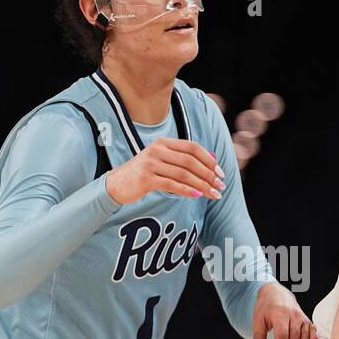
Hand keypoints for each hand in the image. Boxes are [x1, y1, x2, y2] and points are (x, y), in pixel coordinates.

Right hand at [105, 137, 224, 204]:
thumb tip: (213, 158)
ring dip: (201, 185)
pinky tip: (197, 196)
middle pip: (190, 161)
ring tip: (213, 194)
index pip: (192, 147)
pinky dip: (186, 190)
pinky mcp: (146, 178)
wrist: (117, 184)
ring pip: (183, 174)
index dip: (208, 160)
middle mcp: (157, 150)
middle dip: (208, 174)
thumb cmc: (144, 173)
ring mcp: (150, 163)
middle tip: (220, 185)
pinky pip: (172, 185)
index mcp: (164, 142)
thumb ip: (183, 158)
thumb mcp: (163, 161)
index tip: (221, 173)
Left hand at [249, 283, 317, 338]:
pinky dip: (314, 338)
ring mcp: (301, 317)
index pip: (282, 337)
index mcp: (279, 314)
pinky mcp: (306, 319)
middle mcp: (293, 315)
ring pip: (304, 337)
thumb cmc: (265, 307)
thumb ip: (258, 334)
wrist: (276, 292)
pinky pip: (312, 330)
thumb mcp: (258, 319)